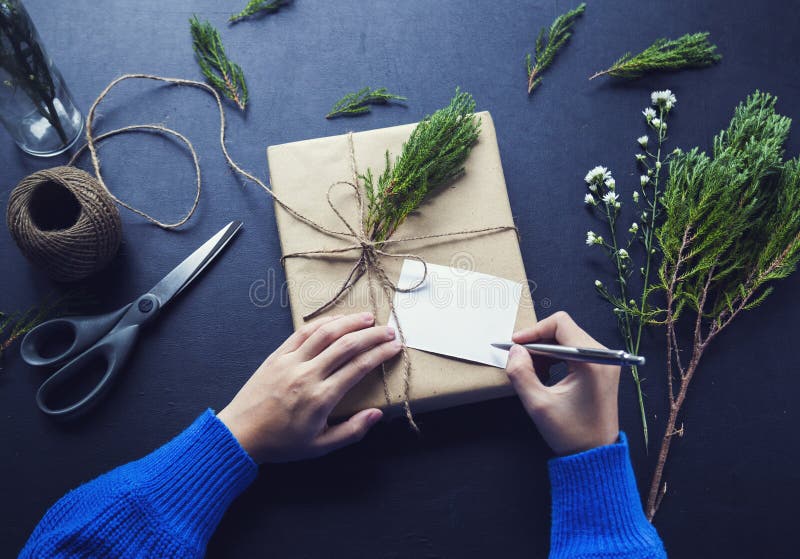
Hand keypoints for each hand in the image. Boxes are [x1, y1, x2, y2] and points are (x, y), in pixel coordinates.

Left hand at [218, 312, 401, 463]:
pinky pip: (303, 332)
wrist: (240, 435)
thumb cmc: (282, 444)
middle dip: (372, 335)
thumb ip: (352, 431)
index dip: (380, 354)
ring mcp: (290, 362)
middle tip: (389, 330)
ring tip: (368, 317)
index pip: (359, 367)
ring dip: (349, 321)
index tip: (395, 347)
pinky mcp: (277, 355)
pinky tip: (337, 319)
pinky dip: (323, 322)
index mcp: (321, 398)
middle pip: (346, 345)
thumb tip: (378, 414)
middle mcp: (307, 375)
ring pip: (325, 332)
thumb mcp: (321, 447)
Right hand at [505, 311, 619, 455]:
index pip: (560, 324)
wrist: (595, 454)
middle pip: (563, 329)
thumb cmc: (572, 433)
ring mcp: (604, 361)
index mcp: (591, 360)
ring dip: (545, 351)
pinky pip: (573, 350)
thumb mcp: (538, 405)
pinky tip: (545, 374)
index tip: (516, 345)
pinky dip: (555, 357)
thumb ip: (521, 374)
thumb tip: (515, 351)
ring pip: (566, 339)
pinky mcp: (601, 368)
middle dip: (537, 342)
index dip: (533, 331)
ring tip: (533, 372)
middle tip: (520, 360)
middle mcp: (602, 356)